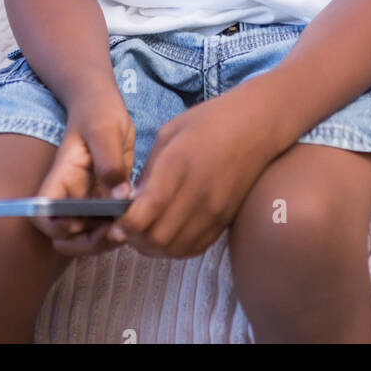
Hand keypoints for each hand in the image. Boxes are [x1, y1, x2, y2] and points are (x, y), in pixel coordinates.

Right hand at [31, 81, 136, 257]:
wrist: (103, 104)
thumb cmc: (98, 112)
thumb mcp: (105, 131)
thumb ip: (110, 162)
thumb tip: (120, 196)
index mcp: (61, 179)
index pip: (42, 215)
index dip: (56, 228)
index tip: (80, 223)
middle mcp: (71, 194)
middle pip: (65, 237)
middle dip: (86, 243)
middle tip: (114, 233)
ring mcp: (88, 199)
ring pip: (87, 236)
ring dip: (104, 240)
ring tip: (129, 226)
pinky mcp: (106, 199)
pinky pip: (107, 224)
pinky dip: (119, 228)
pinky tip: (137, 215)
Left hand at [107, 87, 279, 260]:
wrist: (256, 126)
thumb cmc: (208, 121)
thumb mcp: (169, 134)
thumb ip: (148, 171)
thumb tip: (131, 203)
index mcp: (177, 167)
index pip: (142, 215)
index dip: (123, 225)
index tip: (114, 218)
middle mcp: (196, 194)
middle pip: (155, 239)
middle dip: (134, 238)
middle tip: (126, 226)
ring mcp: (213, 211)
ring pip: (173, 249)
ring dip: (152, 246)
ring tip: (144, 231)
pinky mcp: (224, 220)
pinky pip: (193, 248)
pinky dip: (174, 247)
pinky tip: (167, 232)